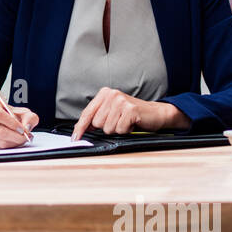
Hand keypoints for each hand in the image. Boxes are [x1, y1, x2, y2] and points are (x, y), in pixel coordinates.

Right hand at [0, 100, 38, 148]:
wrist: (5, 123)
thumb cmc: (13, 116)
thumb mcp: (24, 113)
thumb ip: (29, 117)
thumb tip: (27, 126)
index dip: (11, 123)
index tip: (22, 128)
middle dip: (16, 136)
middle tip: (25, 137)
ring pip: (1, 142)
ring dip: (15, 142)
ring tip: (21, 139)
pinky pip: (0, 148)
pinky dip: (10, 146)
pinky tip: (14, 141)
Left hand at [71, 88, 189, 138]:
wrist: (156, 113)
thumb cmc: (133, 115)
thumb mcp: (112, 112)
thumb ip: (97, 117)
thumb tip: (81, 129)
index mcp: (104, 94)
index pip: (87, 113)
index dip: (80, 127)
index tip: (75, 138)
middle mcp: (111, 95)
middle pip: (97, 123)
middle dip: (107, 127)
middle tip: (119, 122)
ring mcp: (121, 101)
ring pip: (107, 128)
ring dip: (118, 129)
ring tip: (126, 122)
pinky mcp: (130, 110)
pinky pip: (120, 130)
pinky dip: (126, 131)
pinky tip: (132, 124)